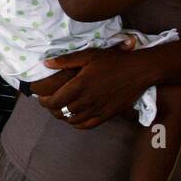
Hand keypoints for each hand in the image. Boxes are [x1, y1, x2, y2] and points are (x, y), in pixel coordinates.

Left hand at [35, 41, 150, 128]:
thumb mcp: (88, 55)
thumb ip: (65, 60)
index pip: (54, 101)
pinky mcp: (107, 115)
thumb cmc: (113, 61)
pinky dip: (77, 123)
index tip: (41, 97)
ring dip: (63, 116)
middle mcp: (86, 100)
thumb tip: (46, 63)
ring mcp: (97, 110)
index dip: (44, 102)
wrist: (139, 71)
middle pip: (61, 112)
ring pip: (72, 120)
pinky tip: (75, 117)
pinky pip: (87, 125)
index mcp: (79, 86)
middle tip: (50, 103)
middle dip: (52, 109)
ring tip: (61, 109)